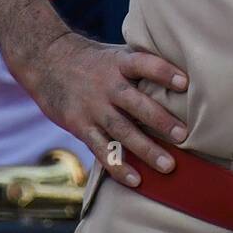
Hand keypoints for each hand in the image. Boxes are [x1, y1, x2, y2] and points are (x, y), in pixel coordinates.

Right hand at [21, 32, 188, 186]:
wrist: (47, 61)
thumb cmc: (94, 59)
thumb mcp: (116, 53)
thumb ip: (142, 63)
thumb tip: (183, 71)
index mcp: (119, 62)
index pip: (144, 64)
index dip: (164, 72)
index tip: (185, 83)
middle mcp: (107, 85)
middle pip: (136, 104)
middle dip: (160, 120)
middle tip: (184, 135)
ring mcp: (93, 108)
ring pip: (122, 131)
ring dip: (146, 149)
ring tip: (168, 165)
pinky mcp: (80, 127)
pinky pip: (102, 150)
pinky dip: (119, 167)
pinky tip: (137, 180)